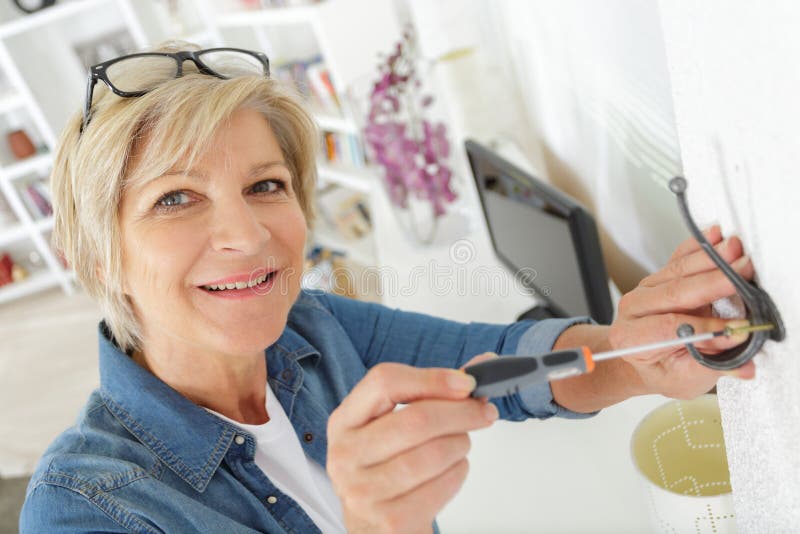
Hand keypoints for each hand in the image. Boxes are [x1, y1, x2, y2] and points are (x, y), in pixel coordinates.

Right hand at [326, 354, 498, 532]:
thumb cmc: (389, 468)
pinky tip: (450, 472)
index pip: (384, 381)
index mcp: (344, 421)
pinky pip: (441, 486)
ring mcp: (363, 491)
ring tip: (460, 445)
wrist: (376, 528)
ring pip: (433, 453)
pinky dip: (458, 474)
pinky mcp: (389, 520)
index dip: (431, 378)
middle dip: (461, 413)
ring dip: (460, 445)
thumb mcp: (394, 427)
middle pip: (416, 419)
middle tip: (484, 412)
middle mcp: (345, 454)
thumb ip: (432, 393)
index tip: (465, 383)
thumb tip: (482, 367)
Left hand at [609, 225, 755, 398]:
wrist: (647, 358)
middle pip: (675, 291)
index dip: (705, 326)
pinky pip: (680, 257)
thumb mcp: (684, 379)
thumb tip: (742, 365)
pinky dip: (699, 247)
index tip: (739, 328)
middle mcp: (635, 308)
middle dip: (713, 282)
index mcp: (631, 337)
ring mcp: (647, 288)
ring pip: (679, 270)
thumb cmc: (664, 369)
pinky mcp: (662, 275)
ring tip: (736, 252)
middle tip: (743, 275)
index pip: (669, 327)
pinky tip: (716, 237)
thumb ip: (711, 368)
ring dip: (711, 259)